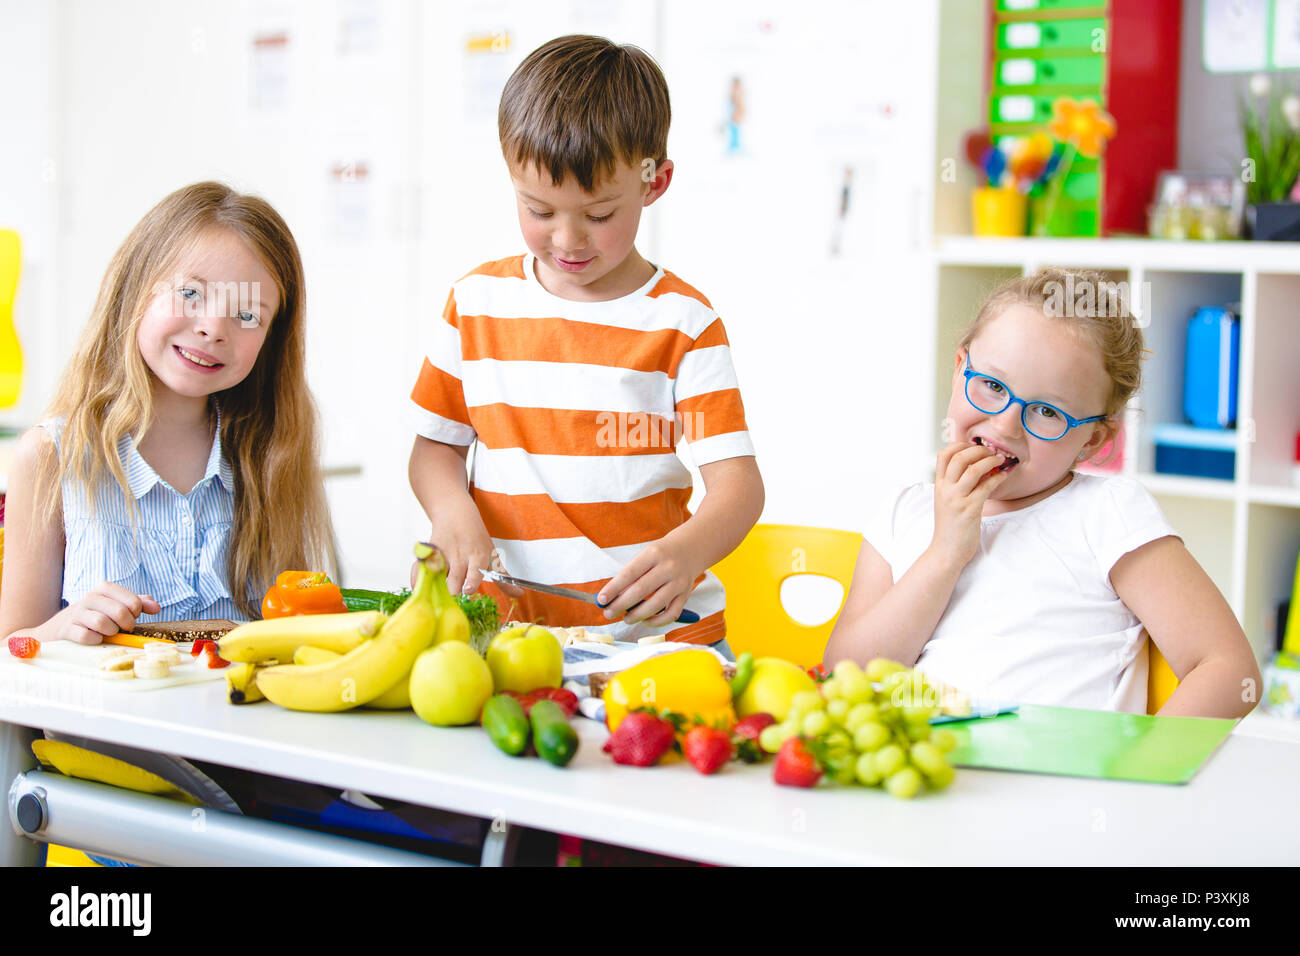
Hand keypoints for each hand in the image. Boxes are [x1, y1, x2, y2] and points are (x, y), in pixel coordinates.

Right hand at [35, 583, 160, 644]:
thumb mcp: (116, 605)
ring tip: (108, 632)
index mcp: (105, 589)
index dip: (137, 613)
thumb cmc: (95, 616)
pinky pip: (87, 636)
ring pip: (103, 623)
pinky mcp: (67, 629)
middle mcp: (90, 597)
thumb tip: (156, 607)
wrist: (59, 628)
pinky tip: (95, 638)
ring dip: (110, 632)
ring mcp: (77, 613)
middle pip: (120, 612)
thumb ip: (137, 603)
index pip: (133, 601)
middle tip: (123, 628)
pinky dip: (95, 640)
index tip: (132, 617)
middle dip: (126, 624)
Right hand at [415, 512, 520, 597]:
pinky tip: (419, 590)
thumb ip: (503, 578)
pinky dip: (416, 580)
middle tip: (453, 604)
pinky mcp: (427, 554)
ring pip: (436, 576)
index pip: (474, 572)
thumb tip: (519, 594)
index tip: (468, 591)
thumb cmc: (475, 537)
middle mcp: (459, 557)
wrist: (455, 512)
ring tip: (436, 600)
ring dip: (435, 589)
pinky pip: (418, 570)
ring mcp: (442, 555)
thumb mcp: (491, 555)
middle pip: (453, 580)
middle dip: (452, 592)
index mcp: (477, 557)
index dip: (470, 583)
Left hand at [598, 537, 701, 626]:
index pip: (629, 574)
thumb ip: (631, 575)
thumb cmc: (661, 555)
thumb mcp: (646, 555)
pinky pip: (671, 614)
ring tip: (626, 618)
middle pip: (640, 590)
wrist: (690, 549)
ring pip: (656, 605)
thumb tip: (611, 597)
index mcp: (653, 554)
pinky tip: (645, 620)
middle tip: (608, 613)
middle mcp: (668, 567)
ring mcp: (679, 582)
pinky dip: (657, 621)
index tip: (601, 600)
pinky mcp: (686, 595)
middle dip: (621, 605)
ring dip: (637, 615)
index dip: (613, 589)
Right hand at [931, 440, 1010, 568]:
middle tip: (991, 451)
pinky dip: (997, 478)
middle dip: (978, 450)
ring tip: (1000, 459)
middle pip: (959, 457)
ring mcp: (956, 499)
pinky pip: (986, 487)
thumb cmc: (950, 527)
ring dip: (989, 461)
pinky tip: (1003, 476)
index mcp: (938, 486)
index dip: (959, 445)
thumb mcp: (947, 502)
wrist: (946, 551)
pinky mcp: (969, 510)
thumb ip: (956, 485)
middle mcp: (945, 490)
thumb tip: (977, 467)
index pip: (943, 455)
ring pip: (973, 469)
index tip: (973, 446)